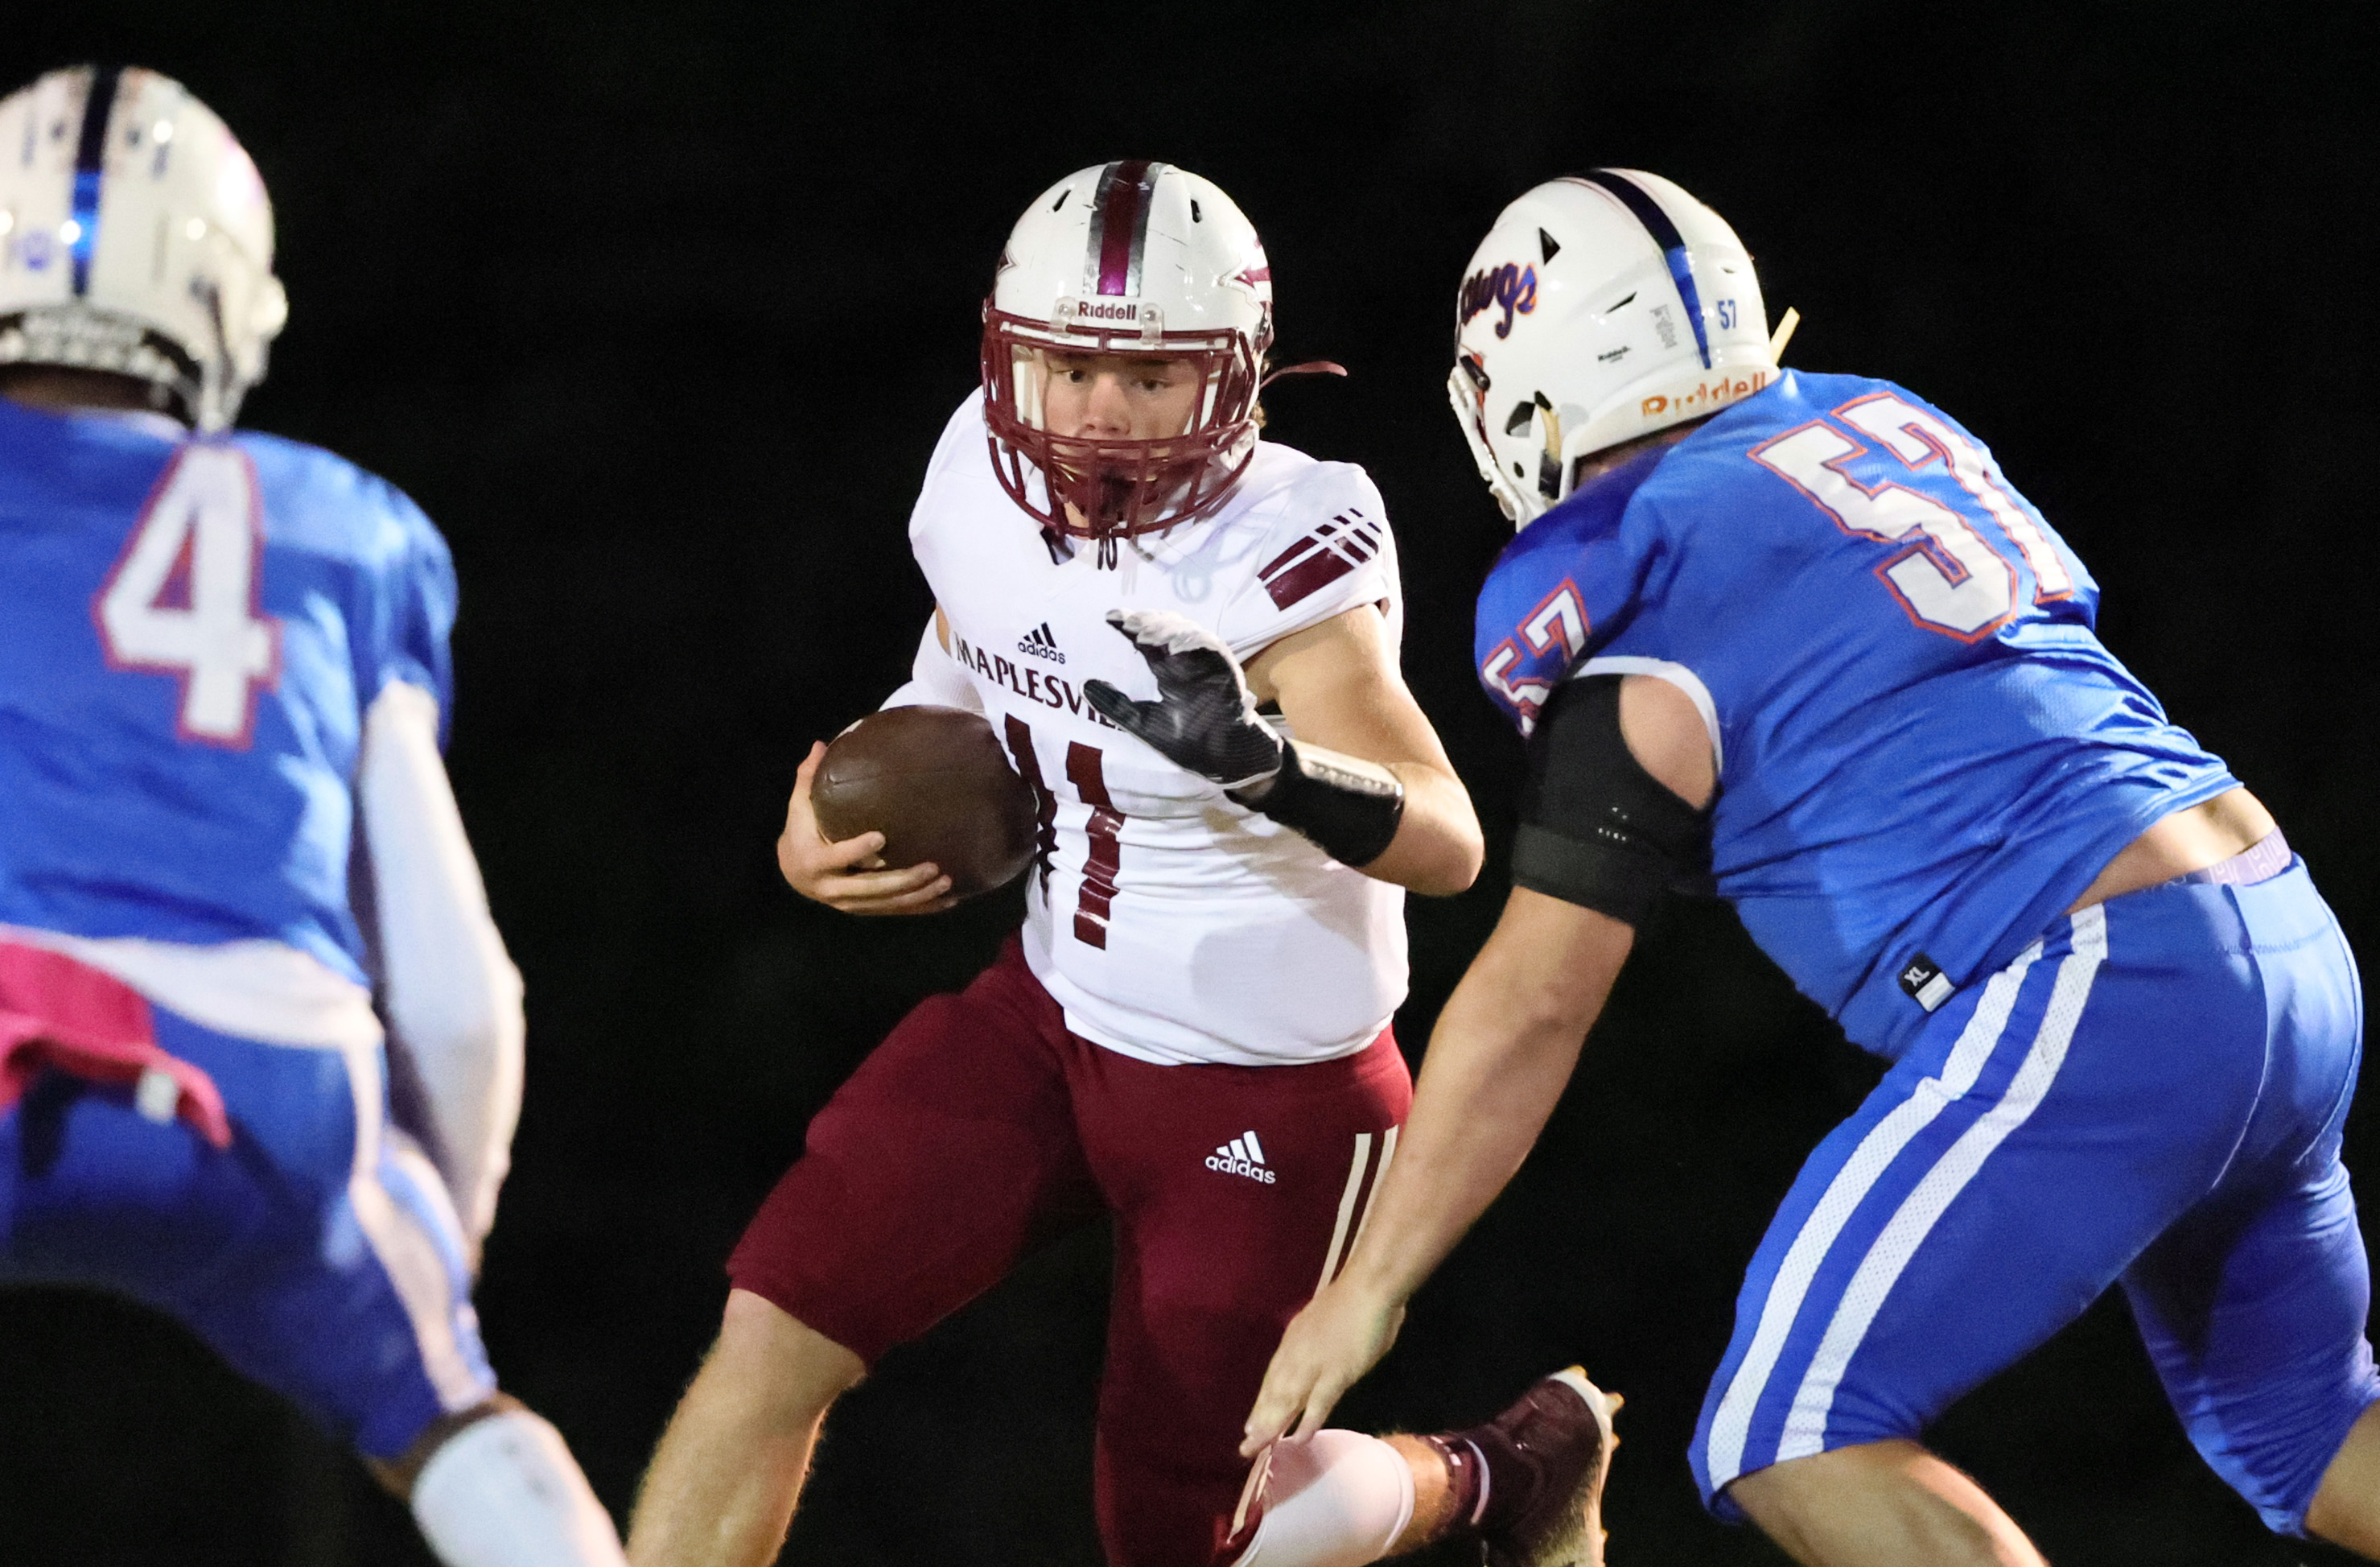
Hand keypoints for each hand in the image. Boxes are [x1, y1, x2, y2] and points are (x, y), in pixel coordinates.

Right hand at [775, 742, 955, 914]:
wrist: (794, 873)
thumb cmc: (801, 832)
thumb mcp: (799, 807)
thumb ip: (808, 778)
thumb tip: (820, 745)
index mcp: (815, 861)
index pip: (838, 856)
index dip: (858, 850)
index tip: (881, 837)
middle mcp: (833, 888)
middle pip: (871, 887)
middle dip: (904, 879)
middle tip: (933, 866)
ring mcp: (851, 903)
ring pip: (887, 903)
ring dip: (919, 895)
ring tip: (946, 881)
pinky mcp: (865, 908)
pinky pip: (895, 911)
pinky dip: (922, 908)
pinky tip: (948, 901)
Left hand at [1083, 609, 1283, 790]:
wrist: (1224, 759)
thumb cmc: (1189, 741)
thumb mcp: (1143, 722)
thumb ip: (1116, 705)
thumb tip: (1085, 686)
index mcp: (1168, 671)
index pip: (1147, 641)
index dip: (1129, 625)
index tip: (1109, 617)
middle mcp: (1186, 662)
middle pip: (1166, 629)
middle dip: (1147, 621)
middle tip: (1126, 621)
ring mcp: (1207, 664)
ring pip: (1187, 633)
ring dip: (1166, 629)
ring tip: (1142, 632)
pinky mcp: (1226, 671)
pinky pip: (1212, 648)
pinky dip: (1194, 642)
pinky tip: (1173, 644)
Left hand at [1239, 1279, 1405, 1457]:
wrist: (1369, 1287)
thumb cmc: (1353, 1300)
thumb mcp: (1320, 1321)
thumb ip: (1314, 1342)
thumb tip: (1314, 1359)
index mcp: (1294, 1340)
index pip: (1274, 1377)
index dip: (1263, 1401)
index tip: (1251, 1422)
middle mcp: (1297, 1354)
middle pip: (1274, 1392)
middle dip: (1260, 1419)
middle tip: (1246, 1445)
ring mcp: (1315, 1364)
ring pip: (1287, 1400)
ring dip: (1272, 1424)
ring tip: (1258, 1446)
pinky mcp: (1336, 1374)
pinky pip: (1319, 1403)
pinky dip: (1308, 1422)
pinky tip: (1297, 1439)